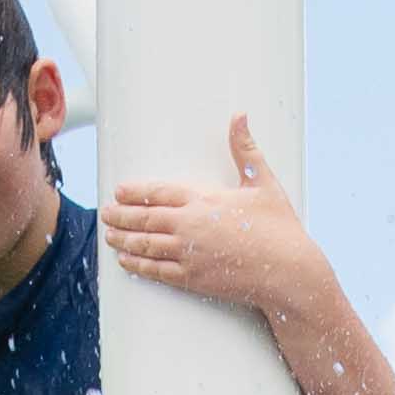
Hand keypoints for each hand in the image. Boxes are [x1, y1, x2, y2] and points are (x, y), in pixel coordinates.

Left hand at [100, 116, 327, 316]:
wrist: (288, 272)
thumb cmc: (280, 227)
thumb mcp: (263, 183)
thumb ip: (245, 150)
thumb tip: (239, 115)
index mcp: (204, 200)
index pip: (158, 193)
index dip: (135, 192)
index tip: (119, 191)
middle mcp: (190, 226)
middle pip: (145, 219)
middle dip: (121, 216)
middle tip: (105, 213)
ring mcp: (190, 254)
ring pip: (146, 246)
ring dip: (124, 240)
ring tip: (109, 235)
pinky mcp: (194, 279)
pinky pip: (157, 271)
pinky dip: (139, 266)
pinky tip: (127, 262)